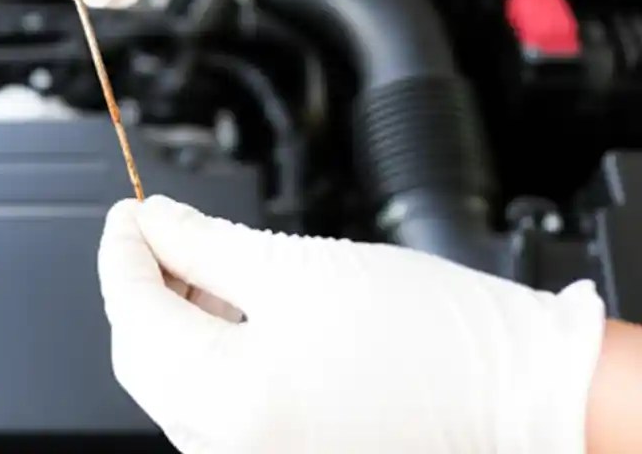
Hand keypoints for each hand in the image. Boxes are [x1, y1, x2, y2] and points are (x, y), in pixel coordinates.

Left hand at [98, 195, 605, 453]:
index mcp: (222, 402)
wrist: (520, 394)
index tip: (127, 211)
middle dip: (143, 287)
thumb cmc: (431, 341)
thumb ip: (204, 244)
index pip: (131, 313)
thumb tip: (154, 222)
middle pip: (142, 356)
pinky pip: (213, 406)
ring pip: (174, 383)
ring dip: (175, 319)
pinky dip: (208, 354)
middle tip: (157, 232)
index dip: (121, 250)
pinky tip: (231, 311)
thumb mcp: (295, 267)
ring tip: (201, 266)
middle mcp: (225, 448)